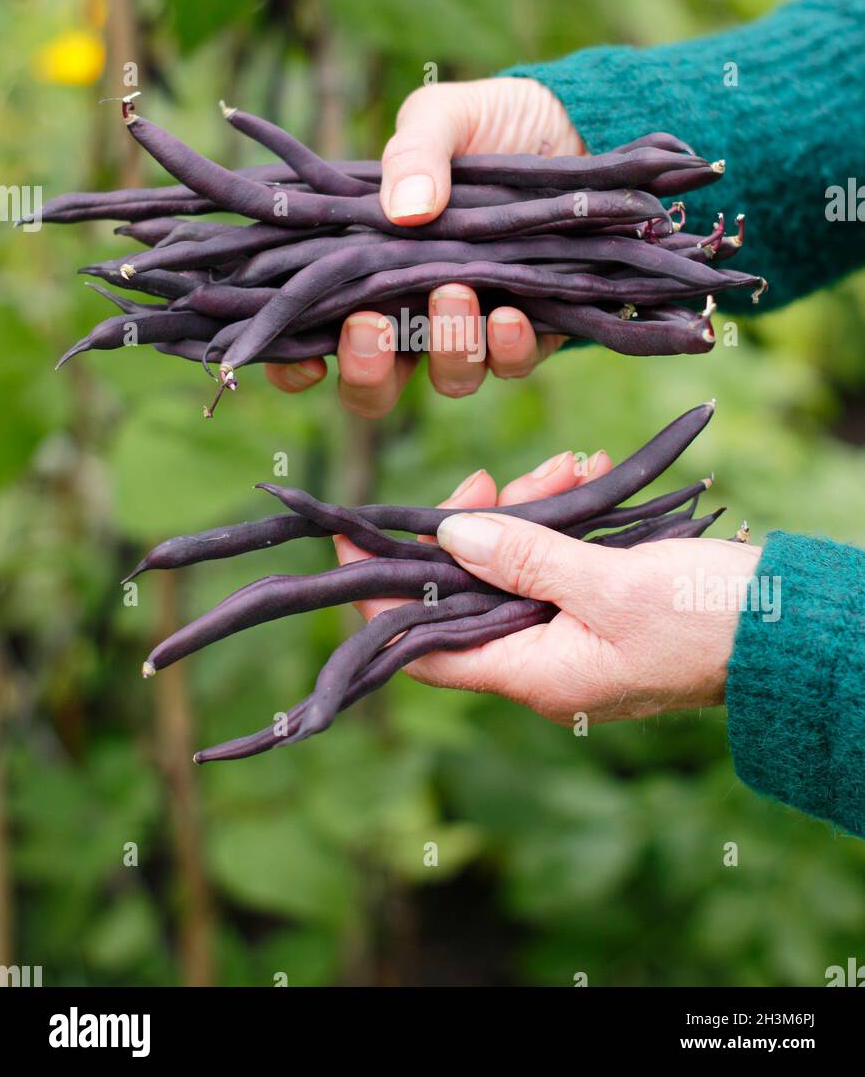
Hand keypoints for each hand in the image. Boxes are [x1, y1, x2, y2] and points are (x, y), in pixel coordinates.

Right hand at [266, 77, 584, 414]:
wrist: (574, 122)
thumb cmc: (487, 124)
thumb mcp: (440, 120)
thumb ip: (414, 153)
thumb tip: (407, 208)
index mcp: (370, 270)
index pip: (313, 338)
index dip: (296, 367)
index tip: (304, 361)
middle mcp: (414, 314)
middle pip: (375, 384)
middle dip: (368, 371)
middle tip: (370, 327)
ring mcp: (472, 328)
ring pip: (448, 378)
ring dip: (446, 348)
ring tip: (455, 293)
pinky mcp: (533, 331)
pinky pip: (513, 362)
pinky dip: (509, 346)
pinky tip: (510, 312)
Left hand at [333, 453, 760, 725]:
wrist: (789, 635)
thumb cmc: (705, 620)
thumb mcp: (610, 583)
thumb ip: (526, 559)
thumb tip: (448, 537)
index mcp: (531, 674)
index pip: (419, 647)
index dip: (376, 597)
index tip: (350, 539)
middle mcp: (541, 665)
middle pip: (466, 594)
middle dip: (473, 528)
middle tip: (496, 477)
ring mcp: (571, 641)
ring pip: (515, 571)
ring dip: (529, 514)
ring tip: (565, 464)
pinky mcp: (601, 615)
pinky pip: (558, 567)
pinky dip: (563, 525)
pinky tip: (584, 477)